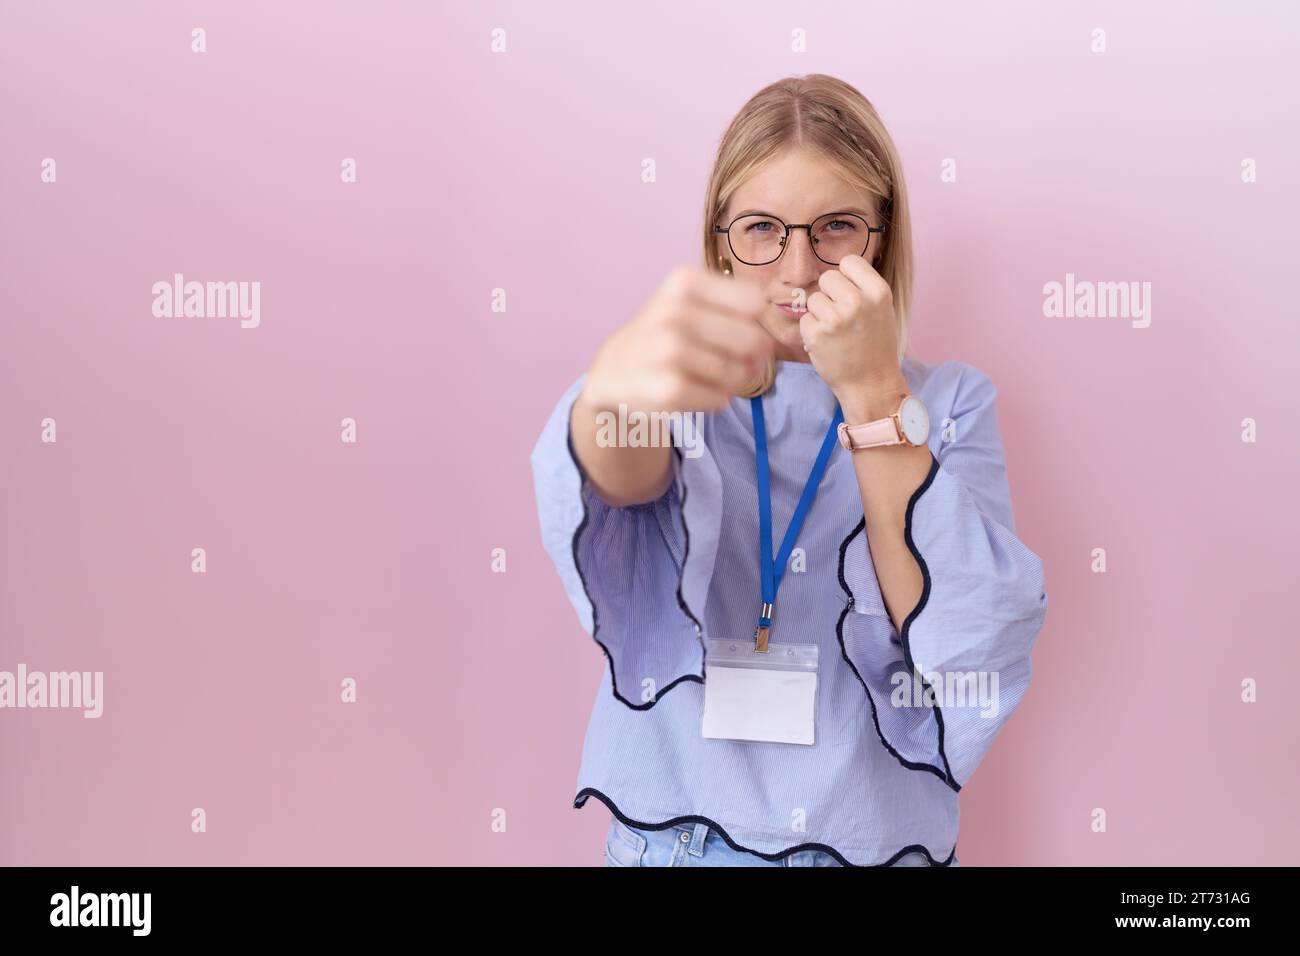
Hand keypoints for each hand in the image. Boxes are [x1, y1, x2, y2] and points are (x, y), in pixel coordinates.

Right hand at [579, 265, 774, 414]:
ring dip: (733, 381)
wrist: (615, 368)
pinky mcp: (667, 389)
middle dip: (752, 357)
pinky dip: (717, 400)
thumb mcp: (689, 301)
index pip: (755, 303)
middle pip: (752, 340)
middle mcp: (673, 312)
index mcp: (684, 282)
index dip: (755, 322)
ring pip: (737, 372)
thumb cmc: (665, 333)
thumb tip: (766, 345)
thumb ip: (733, 308)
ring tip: (710, 377)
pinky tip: (698, 392)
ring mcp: (668, 351)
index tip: (737, 330)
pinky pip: (720, 399)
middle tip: (735, 362)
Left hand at [798, 254, 905, 412]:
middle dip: (829, 294)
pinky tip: (827, 344)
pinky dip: (812, 331)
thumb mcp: (882, 310)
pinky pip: (805, 319)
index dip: (845, 276)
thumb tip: (836, 272)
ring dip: (820, 314)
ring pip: (814, 299)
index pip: (849, 261)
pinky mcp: (816, 334)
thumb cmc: (876, 346)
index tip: (848, 292)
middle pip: (827, 277)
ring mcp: (836, 318)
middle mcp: (858, 302)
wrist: (871, 384)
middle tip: (840, 315)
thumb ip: (862, 288)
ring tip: (836, 333)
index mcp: (878, 292)